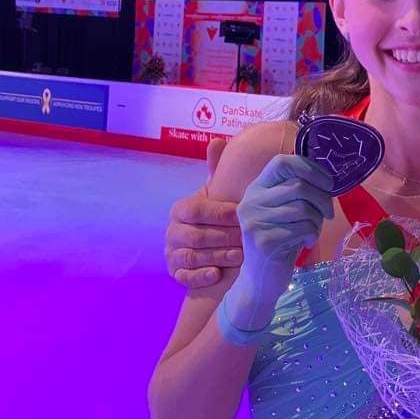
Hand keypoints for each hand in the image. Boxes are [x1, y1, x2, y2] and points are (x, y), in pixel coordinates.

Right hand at [166, 139, 241, 287]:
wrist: (221, 254)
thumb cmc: (224, 221)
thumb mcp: (223, 196)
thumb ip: (219, 172)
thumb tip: (217, 141)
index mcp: (182, 209)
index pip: (196, 209)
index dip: (220, 213)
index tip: (244, 215)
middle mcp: (172, 231)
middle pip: (195, 235)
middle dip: (224, 238)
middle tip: (247, 240)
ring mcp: (172, 253)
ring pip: (191, 256)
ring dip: (218, 256)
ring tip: (240, 256)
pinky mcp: (176, 274)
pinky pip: (184, 277)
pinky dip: (201, 276)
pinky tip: (217, 274)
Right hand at [224, 155, 334, 330]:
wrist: (260, 278)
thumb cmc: (279, 239)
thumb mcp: (284, 211)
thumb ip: (297, 192)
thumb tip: (328, 178)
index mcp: (256, 188)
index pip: (282, 162)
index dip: (310, 168)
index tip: (327, 183)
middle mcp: (251, 201)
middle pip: (299, 186)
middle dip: (323, 199)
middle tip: (328, 214)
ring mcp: (255, 221)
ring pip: (303, 208)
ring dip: (318, 219)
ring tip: (313, 229)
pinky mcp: (264, 240)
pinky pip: (303, 228)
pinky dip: (312, 234)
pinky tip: (307, 241)